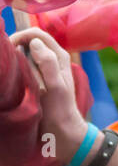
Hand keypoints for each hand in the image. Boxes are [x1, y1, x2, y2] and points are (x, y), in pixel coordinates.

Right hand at [8, 27, 87, 163]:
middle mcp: (52, 59)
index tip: (8, 49)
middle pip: (29, 40)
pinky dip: (17, 66)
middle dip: (15, 45)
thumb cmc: (60, 110)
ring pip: (25, 52)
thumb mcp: (55, 87)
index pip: (36, 34)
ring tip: (10, 70)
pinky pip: (25, 65)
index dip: (20, 36)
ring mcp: (45, 69)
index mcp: (59, 57)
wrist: (63, 132)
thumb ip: (48, 64)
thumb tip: (35, 43)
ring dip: (15, 57)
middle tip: (6, 61)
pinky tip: (12, 77)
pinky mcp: (38, 79)